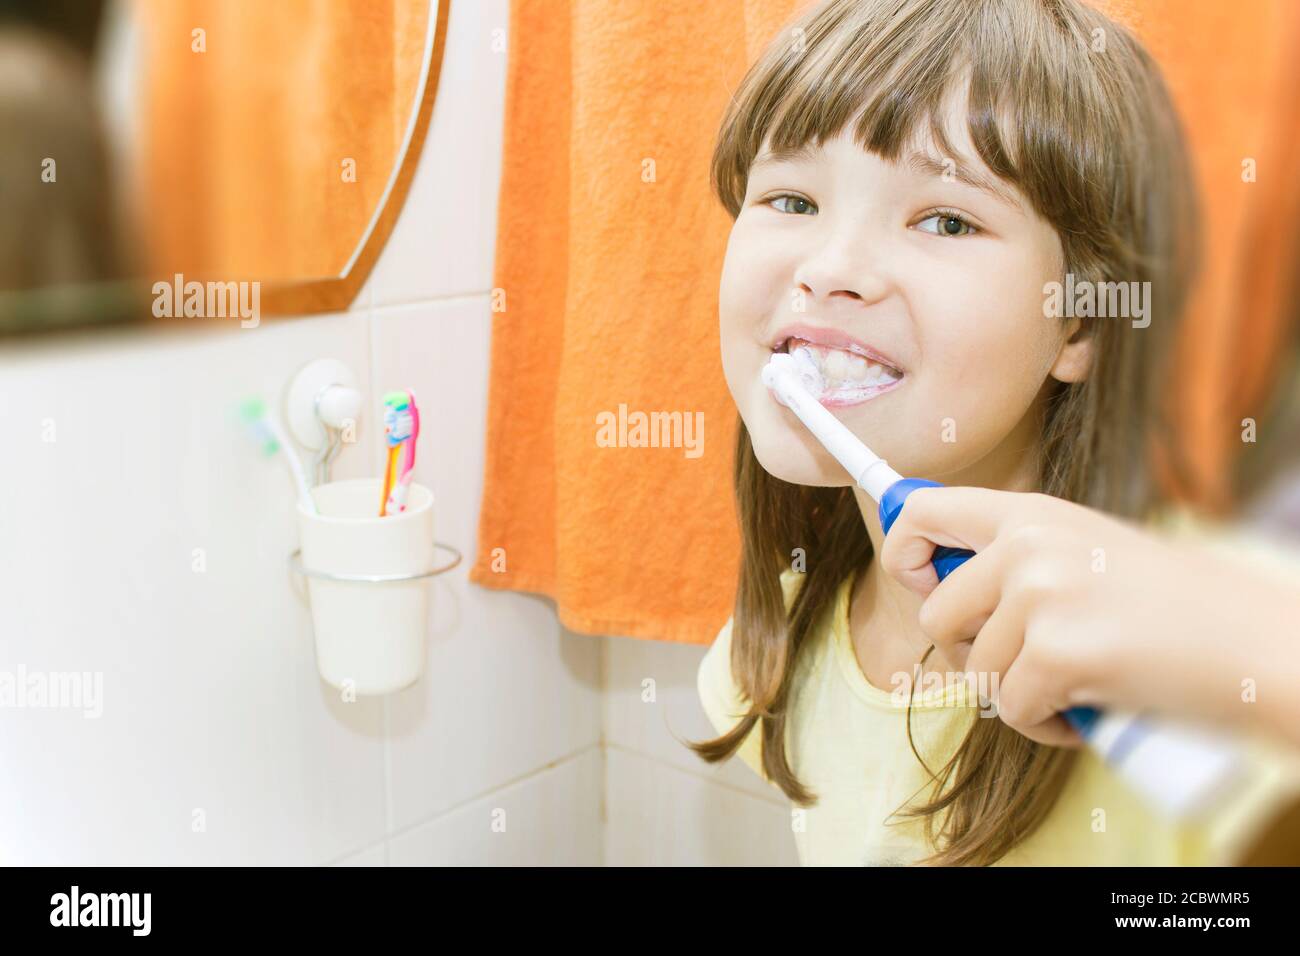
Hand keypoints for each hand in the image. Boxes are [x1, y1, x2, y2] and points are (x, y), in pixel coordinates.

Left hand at [878, 487, 1294, 747]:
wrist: (1254, 640)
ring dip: (1017, 694)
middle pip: (936, 615)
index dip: (904, 552)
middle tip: (1022, 661)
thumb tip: (938, 576)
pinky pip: (1010, 709)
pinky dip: (1043, 725)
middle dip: (971, 653)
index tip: (921, 584)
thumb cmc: (1174, 606)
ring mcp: (1039, 596)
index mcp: (1030, 513)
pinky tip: (1086, 710)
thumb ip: (1019, 557)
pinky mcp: (1055, 652)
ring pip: (975, 671)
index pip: (923, 508)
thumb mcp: (1085, 551)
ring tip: (1075, 683)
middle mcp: (1025, 545)